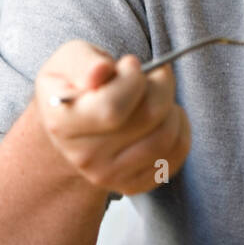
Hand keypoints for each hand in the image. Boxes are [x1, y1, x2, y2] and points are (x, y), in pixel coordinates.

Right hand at [34, 39, 191, 195]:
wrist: (75, 123)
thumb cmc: (77, 84)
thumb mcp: (70, 60)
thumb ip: (84, 63)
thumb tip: (100, 71)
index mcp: (62, 125)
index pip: (112, 109)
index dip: (132, 79)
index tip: (130, 64)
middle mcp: (84, 158)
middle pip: (148, 118)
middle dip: (159, 84)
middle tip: (152, 73)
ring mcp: (110, 176)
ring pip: (166, 136)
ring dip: (171, 106)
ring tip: (156, 94)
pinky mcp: (134, 184)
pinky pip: (177, 152)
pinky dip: (180, 126)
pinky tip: (164, 114)